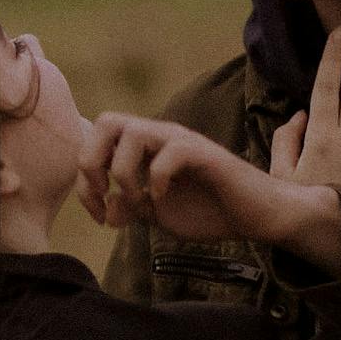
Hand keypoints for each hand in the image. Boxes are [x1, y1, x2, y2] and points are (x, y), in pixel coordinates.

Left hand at [80, 114, 281, 241]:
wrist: (254, 217)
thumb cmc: (210, 212)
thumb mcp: (159, 215)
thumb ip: (130, 207)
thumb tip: (106, 208)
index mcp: (145, 149)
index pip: (96, 142)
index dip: (86, 179)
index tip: (98, 214)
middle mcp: (160, 137)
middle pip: (107, 122)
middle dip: (94, 161)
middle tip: (107, 195)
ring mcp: (182, 141)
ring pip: (133, 132)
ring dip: (124, 172)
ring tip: (139, 200)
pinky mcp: (205, 153)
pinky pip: (170, 151)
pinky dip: (157, 177)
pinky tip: (164, 198)